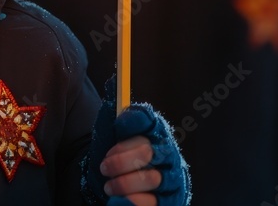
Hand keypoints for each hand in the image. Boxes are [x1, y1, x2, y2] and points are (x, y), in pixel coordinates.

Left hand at [82, 76, 190, 205]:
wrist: (112, 189)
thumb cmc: (114, 158)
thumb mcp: (109, 133)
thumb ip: (113, 111)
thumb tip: (114, 82)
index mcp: (155, 132)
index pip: (147, 119)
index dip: (130, 124)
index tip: (116, 129)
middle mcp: (169, 153)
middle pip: (147, 151)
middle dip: (120, 160)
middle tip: (104, 166)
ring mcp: (173, 179)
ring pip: (151, 179)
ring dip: (123, 183)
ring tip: (109, 186)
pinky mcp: (172, 202)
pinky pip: (152, 203)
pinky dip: (132, 201)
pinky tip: (119, 199)